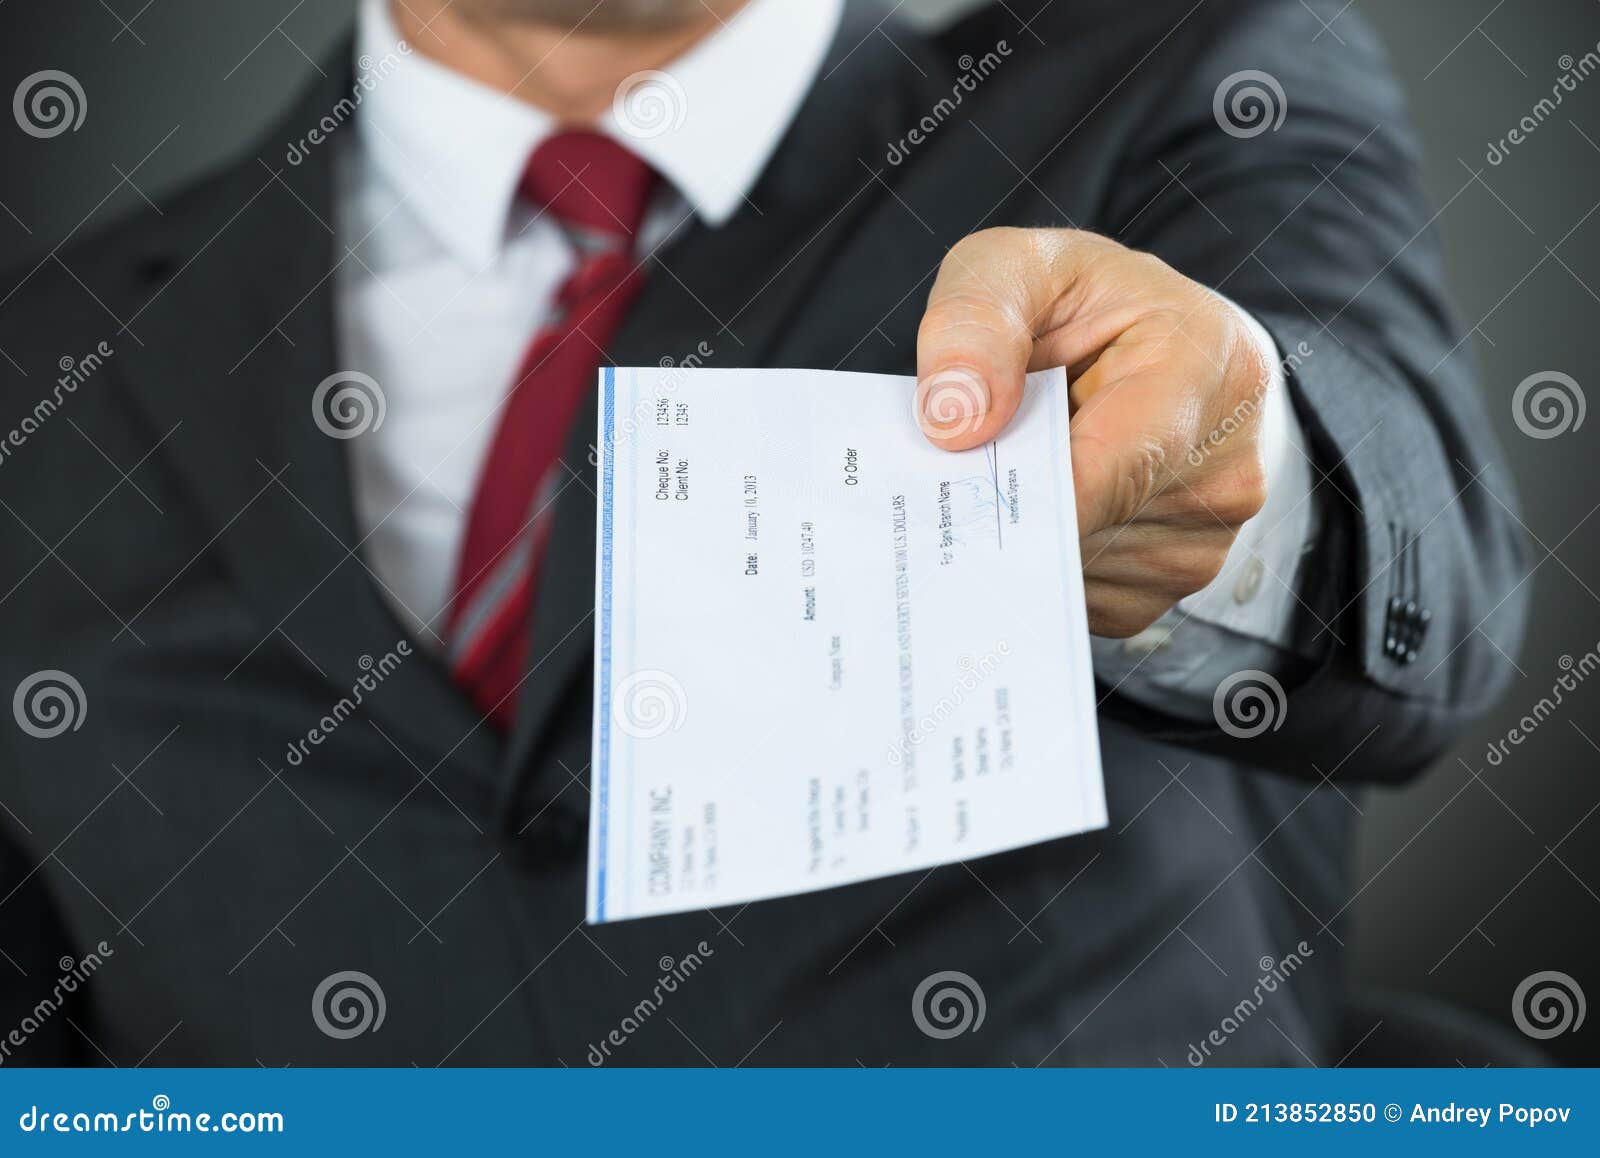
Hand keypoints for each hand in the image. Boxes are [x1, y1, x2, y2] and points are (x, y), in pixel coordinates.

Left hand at [915, 227, 1274, 637]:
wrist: (1165, 354)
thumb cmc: (1092, 307)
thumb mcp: (1020, 269)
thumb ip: (975, 318)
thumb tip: (953, 421)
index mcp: (1207, 366)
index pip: (1109, 469)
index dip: (1021, 497)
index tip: (949, 501)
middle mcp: (1226, 466)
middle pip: (1080, 531)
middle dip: (1001, 509)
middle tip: (945, 477)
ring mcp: (1206, 539)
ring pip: (1071, 572)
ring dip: (1018, 537)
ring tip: (1011, 472)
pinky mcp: (1171, 586)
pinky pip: (1080, 601)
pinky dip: (1039, 565)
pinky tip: (1035, 509)